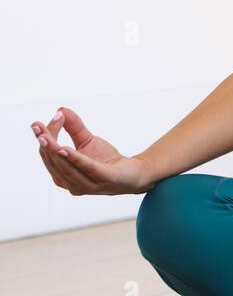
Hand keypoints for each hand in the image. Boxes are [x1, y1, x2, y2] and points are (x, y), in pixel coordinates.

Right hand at [30, 107, 148, 195]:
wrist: (132, 174)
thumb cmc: (105, 160)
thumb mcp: (87, 140)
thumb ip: (74, 126)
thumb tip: (60, 110)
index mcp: (62, 175)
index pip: (49, 155)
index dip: (45, 138)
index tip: (41, 121)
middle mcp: (70, 184)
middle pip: (54, 161)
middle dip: (45, 143)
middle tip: (38, 126)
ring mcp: (87, 185)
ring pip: (65, 167)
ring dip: (54, 150)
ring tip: (46, 137)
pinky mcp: (104, 179)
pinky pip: (86, 168)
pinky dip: (74, 158)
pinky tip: (64, 148)